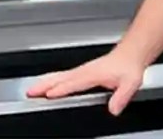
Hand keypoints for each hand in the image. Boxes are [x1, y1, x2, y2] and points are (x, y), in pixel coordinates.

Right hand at [26, 48, 147, 115]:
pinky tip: (49, 83)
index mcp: (93, 74)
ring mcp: (83, 70)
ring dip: (45, 81)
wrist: (132, 54)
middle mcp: (85, 71)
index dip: (61, 89)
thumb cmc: (129, 66)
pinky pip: (64, 75)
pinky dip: (53, 79)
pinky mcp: (83, 71)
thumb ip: (121, 96)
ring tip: (33, 88)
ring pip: (60, 75)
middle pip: (60, 78)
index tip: (48, 94)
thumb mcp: (130, 83)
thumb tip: (114, 109)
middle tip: (30, 91)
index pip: (74, 83)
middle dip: (45, 84)